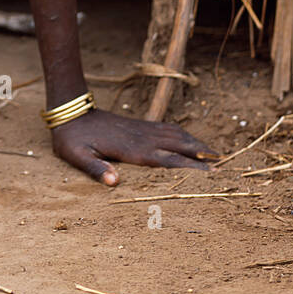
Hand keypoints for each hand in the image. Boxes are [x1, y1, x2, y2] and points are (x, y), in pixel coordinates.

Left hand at [51, 109, 214, 185]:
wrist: (69, 110)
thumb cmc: (72, 138)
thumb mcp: (78, 157)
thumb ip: (96, 169)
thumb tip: (114, 183)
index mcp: (132, 150)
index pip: (167, 159)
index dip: (189, 166)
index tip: (210, 172)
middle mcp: (141, 138)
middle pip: (178, 145)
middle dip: (200, 153)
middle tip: (223, 163)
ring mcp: (141, 129)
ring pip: (174, 134)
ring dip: (194, 141)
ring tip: (214, 152)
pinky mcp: (138, 124)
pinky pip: (165, 127)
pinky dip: (182, 132)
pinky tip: (188, 137)